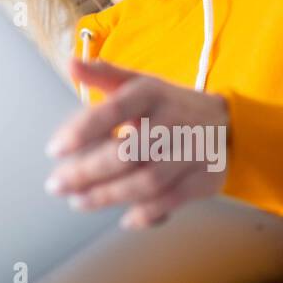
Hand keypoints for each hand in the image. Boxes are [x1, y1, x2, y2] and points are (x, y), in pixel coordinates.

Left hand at [44, 56, 230, 228]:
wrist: (228, 123)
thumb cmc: (170, 105)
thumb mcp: (140, 83)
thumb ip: (104, 76)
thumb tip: (71, 64)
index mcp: (152, 93)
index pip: (114, 110)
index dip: (82, 130)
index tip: (54, 150)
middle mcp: (173, 121)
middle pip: (126, 153)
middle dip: (88, 172)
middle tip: (57, 185)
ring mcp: (191, 151)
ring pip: (147, 181)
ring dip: (109, 196)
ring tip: (79, 202)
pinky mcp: (205, 177)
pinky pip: (173, 200)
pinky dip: (147, 213)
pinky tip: (124, 219)